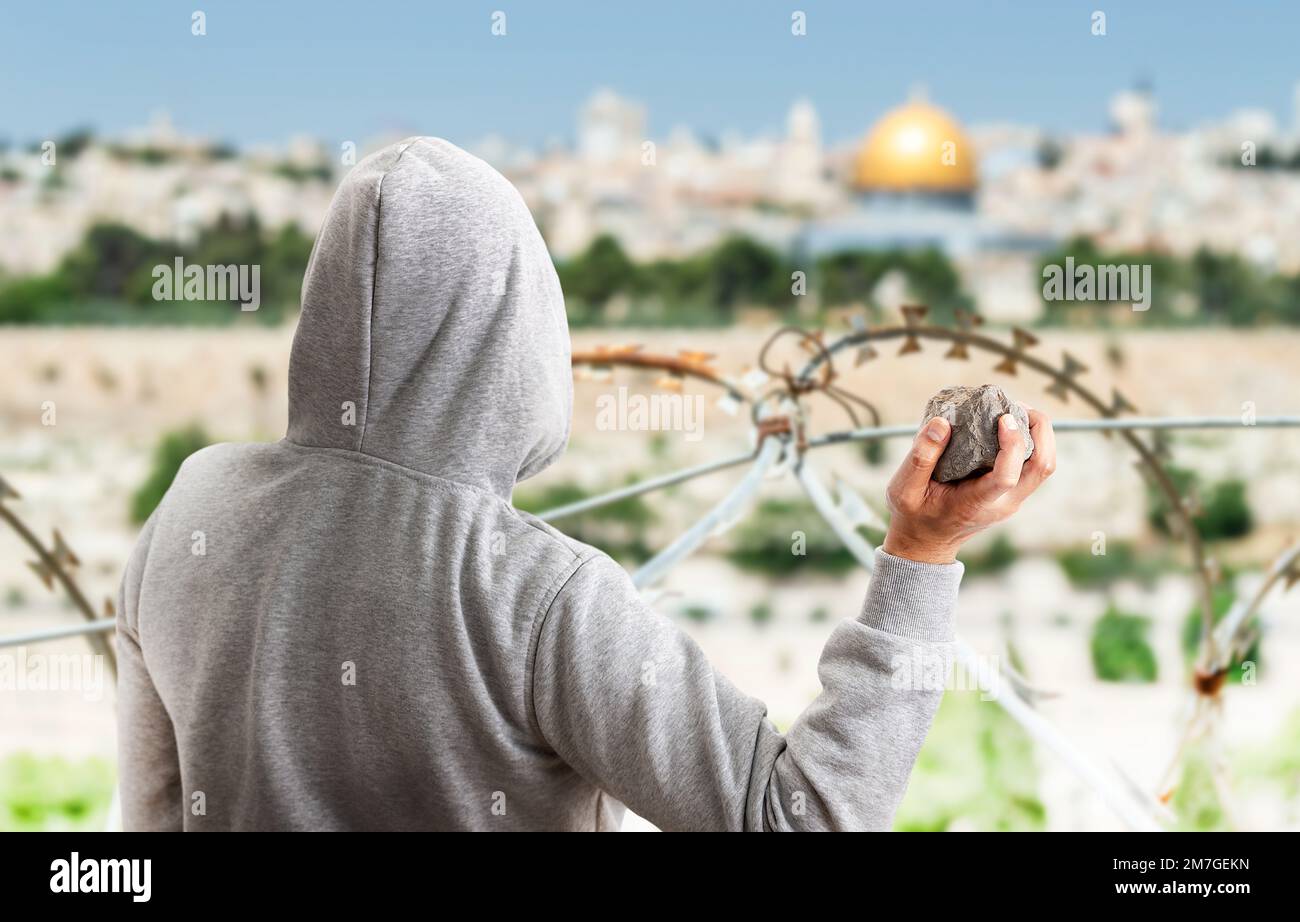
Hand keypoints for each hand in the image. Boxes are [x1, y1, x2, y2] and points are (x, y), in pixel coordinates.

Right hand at [882, 408, 1056, 564]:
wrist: (926, 543)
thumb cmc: (914, 515)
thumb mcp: (904, 489)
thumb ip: (920, 457)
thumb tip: (941, 422)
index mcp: (976, 504)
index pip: (1007, 476)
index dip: (1012, 444)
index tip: (1003, 418)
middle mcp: (1003, 504)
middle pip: (1042, 467)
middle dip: (1040, 430)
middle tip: (1016, 405)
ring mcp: (1012, 500)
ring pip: (1043, 465)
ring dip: (1039, 434)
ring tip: (1014, 410)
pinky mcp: (1012, 493)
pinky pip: (1033, 466)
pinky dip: (1029, 442)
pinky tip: (1006, 426)